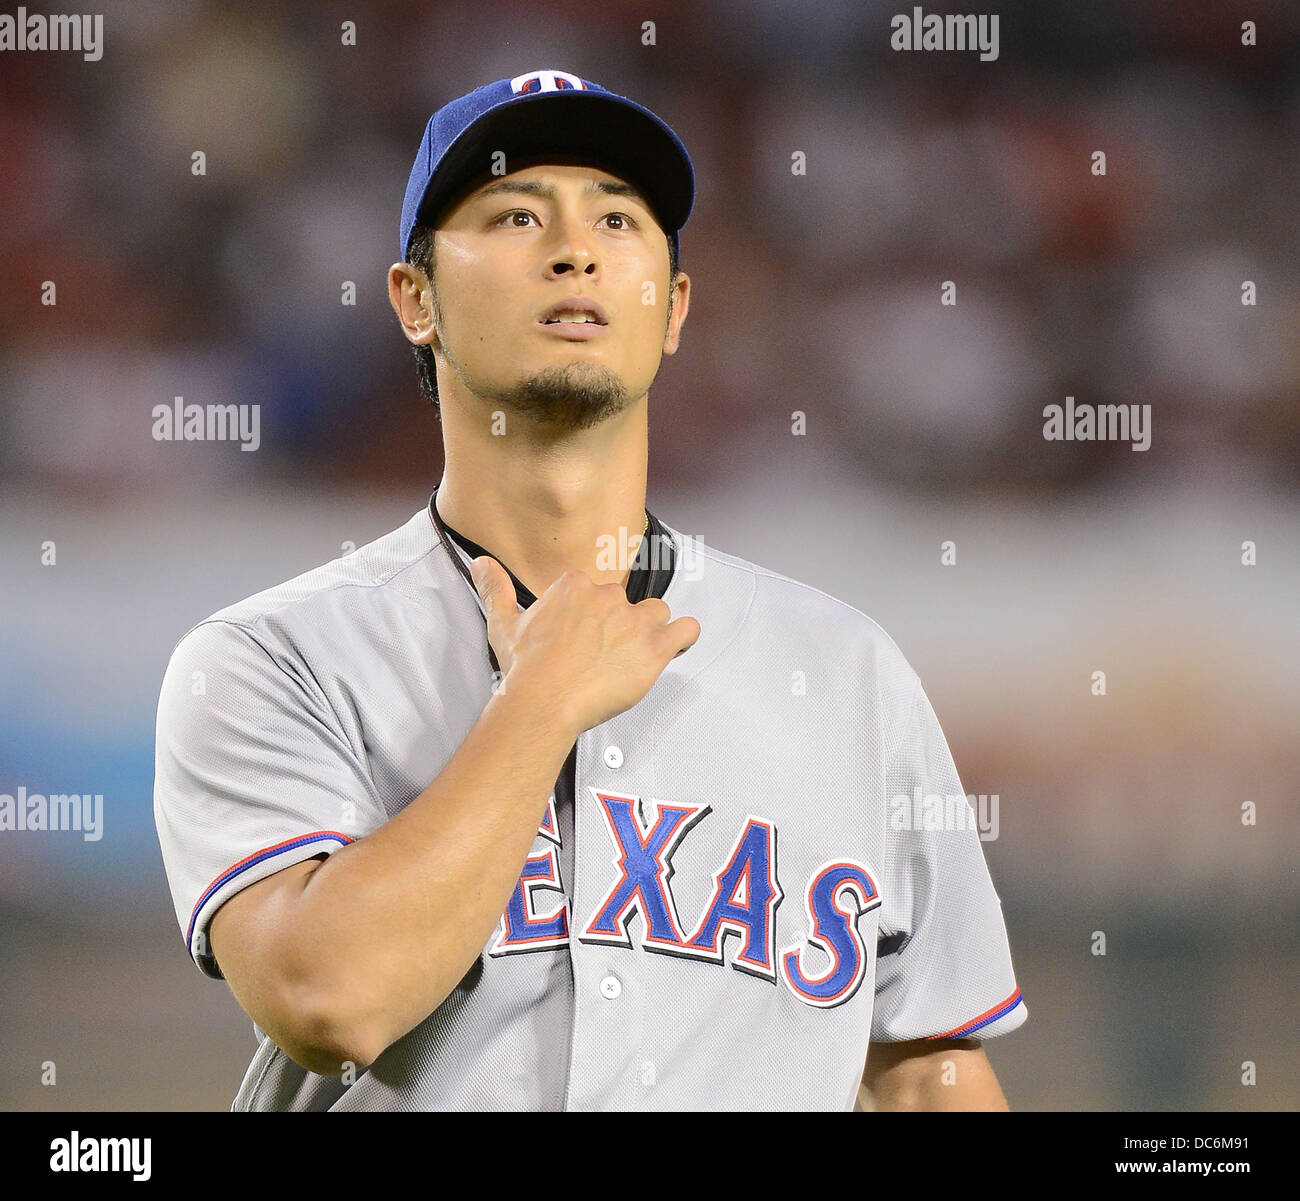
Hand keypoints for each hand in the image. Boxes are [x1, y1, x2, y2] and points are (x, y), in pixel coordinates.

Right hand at [471, 556, 700, 733]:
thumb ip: (495, 588)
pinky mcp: (655, 647)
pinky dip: (685, 638)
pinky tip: (675, 647)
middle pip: (627, 603)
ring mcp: (635, 621)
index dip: (593, 616)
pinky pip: (686, 630)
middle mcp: (608, 597)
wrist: (543, 701)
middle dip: (619, 626)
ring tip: (635, 655)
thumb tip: (482, 565)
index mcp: (576, 586)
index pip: (596, 591)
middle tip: (602, 655)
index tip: (584, 636)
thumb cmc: (527, 670)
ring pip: (657, 613)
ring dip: (650, 631)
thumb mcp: (503, 623)